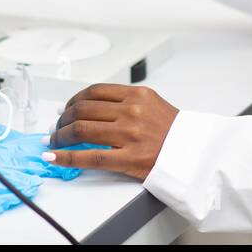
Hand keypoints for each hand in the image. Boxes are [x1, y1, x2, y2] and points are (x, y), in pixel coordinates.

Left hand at [44, 84, 178, 179]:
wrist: (198, 156)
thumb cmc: (175, 133)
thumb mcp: (152, 105)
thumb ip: (124, 103)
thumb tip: (87, 107)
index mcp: (137, 95)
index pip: (94, 92)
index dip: (73, 100)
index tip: (66, 108)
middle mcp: (132, 111)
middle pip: (82, 110)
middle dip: (63, 119)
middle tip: (57, 127)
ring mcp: (130, 135)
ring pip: (81, 130)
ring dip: (60, 137)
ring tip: (54, 142)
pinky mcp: (130, 159)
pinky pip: (89, 157)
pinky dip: (66, 157)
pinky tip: (54, 158)